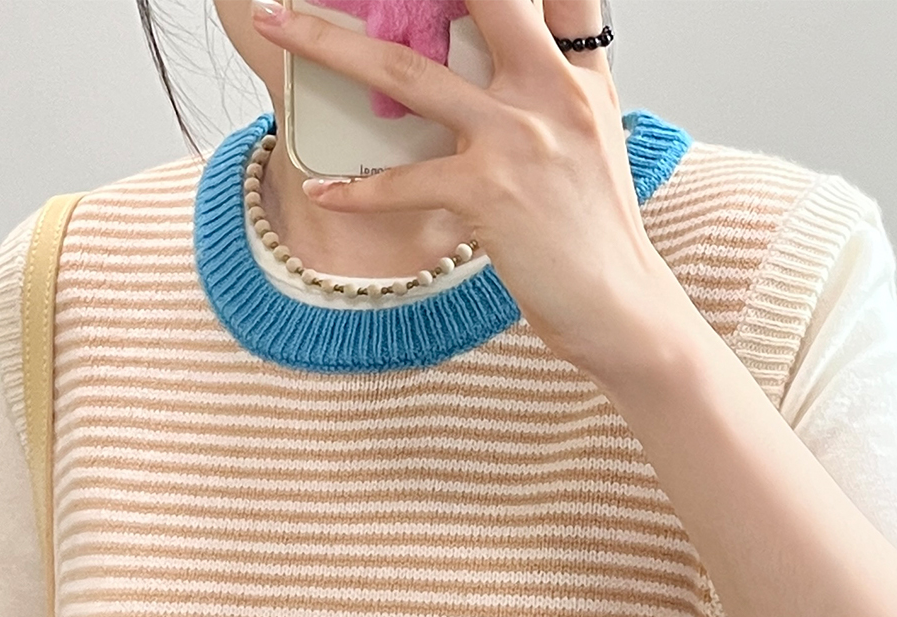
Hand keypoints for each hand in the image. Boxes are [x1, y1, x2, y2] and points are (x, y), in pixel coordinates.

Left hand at [250, 0, 684, 374]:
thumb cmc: (596, 238)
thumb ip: (555, 92)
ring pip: (408, 70)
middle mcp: (551, 92)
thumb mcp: (592, 144)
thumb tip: (505, 69)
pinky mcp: (490, 195)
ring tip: (276, 26)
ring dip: (329, 42)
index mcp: (577, 75)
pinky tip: (322, 191)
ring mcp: (519, 140)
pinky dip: (356, 191)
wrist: (620, 308)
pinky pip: (403, 182)